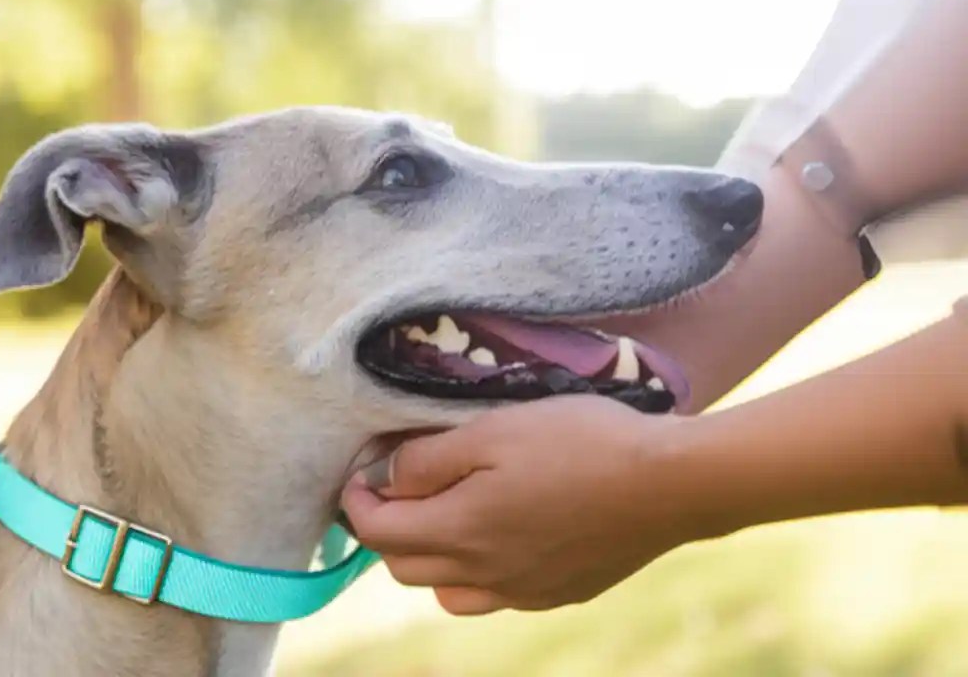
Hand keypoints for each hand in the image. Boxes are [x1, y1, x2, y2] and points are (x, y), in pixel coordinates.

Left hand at [341, 397, 703, 615]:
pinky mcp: (558, 592)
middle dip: (385, 530)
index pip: (378, 532)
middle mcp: (485, 574)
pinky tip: (499, 536)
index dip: (357, 502)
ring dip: (429, 559)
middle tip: (393, 491)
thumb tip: (385, 477)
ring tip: (443, 517)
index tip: (359, 475)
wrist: (670, 484)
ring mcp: (523, 590)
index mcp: (460, 531)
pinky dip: (477, 572)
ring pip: (447, 592)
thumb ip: (429, 459)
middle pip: (404, 568)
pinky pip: (495, 596)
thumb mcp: (492, 431)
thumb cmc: (580, 443)